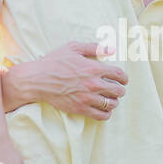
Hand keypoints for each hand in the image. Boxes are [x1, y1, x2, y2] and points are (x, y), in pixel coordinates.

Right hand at [9, 41, 127, 120]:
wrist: (37, 80)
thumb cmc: (54, 62)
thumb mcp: (73, 48)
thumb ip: (94, 48)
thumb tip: (111, 49)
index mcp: (93, 68)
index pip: (119, 74)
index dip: (124, 78)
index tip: (123, 80)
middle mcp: (93, 84)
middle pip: (118, 91)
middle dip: (120, 90)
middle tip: (117, 90)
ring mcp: (87, 98)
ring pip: (112, 104)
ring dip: (114, 102)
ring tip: (110, 99)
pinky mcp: (80, 109)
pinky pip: (101, 115)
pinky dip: (106, 113)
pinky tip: (103, 109)